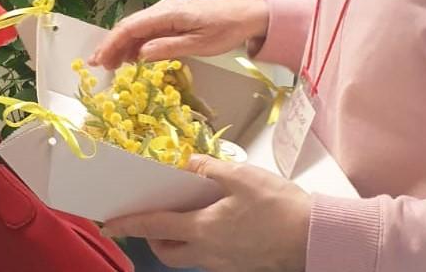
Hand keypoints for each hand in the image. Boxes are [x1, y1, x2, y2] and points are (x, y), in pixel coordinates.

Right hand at [89, 0, 269, 68]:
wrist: (246, 15)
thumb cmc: (225, 29)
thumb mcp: (199, 44)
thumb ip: (168, 48)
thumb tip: (140, 55)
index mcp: (166, 13)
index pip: (130, 27)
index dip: (112, 44)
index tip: (99, 60)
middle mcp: (161, 10)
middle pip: (128, 27)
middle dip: (111, 46)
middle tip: (98, 66)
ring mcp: (165, 14)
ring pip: (136, 29)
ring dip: (121, 46)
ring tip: (110, 65)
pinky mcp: (171, 19)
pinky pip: (147, 31)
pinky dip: (136, 44)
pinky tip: (132, 58)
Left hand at [104, 154, 310, 271]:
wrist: (316, 237)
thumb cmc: (280, 207)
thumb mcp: (241, 177)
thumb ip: (208, 168)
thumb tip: (188, 164)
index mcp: (203, 230)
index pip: (154, 226)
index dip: (129, 223)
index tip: (109, 223)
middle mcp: (210, 253)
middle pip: (169, 251)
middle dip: (155, 236)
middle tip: (155, 214)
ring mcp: (226, 263)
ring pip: (190, 256)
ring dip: (180, 239)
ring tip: (189, 212)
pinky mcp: (242, 265)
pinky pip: (211, 256)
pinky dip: (203, 240)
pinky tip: (217, 219)